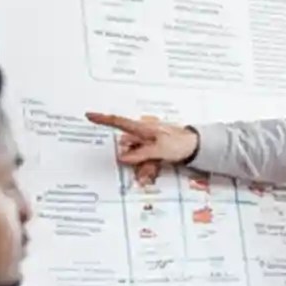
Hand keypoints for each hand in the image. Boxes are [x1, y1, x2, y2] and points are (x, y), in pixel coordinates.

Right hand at [85, 113, 199, 185]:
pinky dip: (147, 165)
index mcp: (143, 128)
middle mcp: (143, 132)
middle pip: (127, 147)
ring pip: (135, 155)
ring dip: (142, 165)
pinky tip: (155, 170)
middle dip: (133, 160)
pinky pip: (143, 158)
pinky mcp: (152, 147)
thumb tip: (123, 157)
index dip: (103, 119)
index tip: (89, 115)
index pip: (119, 122)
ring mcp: (147, 140)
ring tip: (154, 170)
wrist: (197, 145)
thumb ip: (140, 154)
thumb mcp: (159, 150)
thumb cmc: (180, 143)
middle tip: (145, 170)